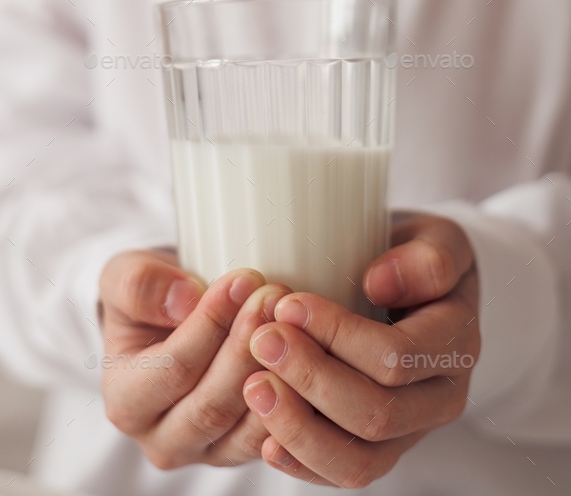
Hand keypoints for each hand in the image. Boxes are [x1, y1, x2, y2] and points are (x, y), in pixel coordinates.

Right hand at [99, 249, 290, 468]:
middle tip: (274, 295)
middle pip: (214, 404)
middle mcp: (163, 440)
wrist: (171, 320)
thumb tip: (184, 300)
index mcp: (125, 402)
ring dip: (277, 367)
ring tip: (292, 314)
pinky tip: (310, 350)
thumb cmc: (149, 298)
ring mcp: (208, 452)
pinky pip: (277, 437)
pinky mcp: (245, 449)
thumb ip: (139, 285)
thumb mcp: (124, 276)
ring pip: (249, 424)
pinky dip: (297, 397)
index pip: (172, 369)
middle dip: (248, 345)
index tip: (243, 279)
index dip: (210, 324)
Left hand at [243, 214, 479, 487]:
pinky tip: (265, 440)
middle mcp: (441, 399)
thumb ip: (426, 257)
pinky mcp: (380, 450)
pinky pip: (344, 474)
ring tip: (254, 387)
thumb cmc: (416, 257)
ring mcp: (410, 431)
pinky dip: (303, 463)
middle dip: (310, 379)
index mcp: (456, 344)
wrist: (417, 286)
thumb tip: (380, 283)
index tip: (289, 305)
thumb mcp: (437, 239)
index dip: (338, 336)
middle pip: (376, 414)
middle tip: (261, 340)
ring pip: (359, 460)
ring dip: (298, 428)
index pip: (397, 357)